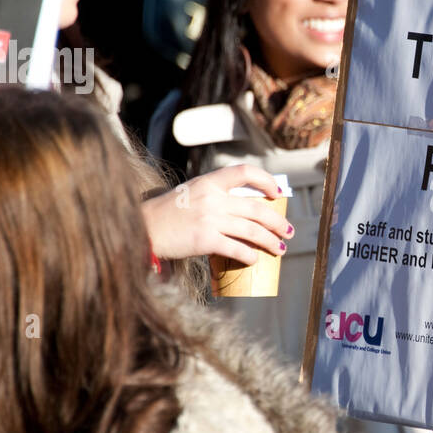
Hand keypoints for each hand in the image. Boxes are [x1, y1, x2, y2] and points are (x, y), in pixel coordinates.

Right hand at [141, 163, 292, 262]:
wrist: (144, 228)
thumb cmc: (169, 213)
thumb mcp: (193, 193)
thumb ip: (216, 195)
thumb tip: (247, 209)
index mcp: (209, 182)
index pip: (245, 172)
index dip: (266, 180)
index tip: (278, 192)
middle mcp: (212, 198)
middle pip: (257, 208)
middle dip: (277, 222)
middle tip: (288, 231)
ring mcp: (210, 219)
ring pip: (252, 231)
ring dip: (271, 241)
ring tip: (280, 249)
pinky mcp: (205, 240)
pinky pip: (237, 249)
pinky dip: (250, 256)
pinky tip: (255, 259)